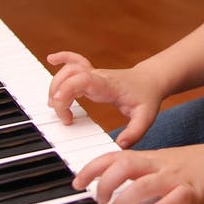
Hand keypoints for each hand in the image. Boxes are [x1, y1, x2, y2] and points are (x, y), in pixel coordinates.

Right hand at [47, 51, 162, 147]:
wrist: (151, 81)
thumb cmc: (147, 98)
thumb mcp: (146, 117)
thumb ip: (134, 132)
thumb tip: (119, 145)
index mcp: (109, 85)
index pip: (83, 80)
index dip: (67, 90)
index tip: (61, 108)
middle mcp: (98, 77)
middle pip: (70, 76)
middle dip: (59, 96)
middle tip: (65, 119)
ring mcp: (94, 74)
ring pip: (69, 70)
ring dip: (56, 86)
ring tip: (57, 107)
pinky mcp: (92, 74)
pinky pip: (75, 61)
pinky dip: (63, 58)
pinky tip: (52, 59)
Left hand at [72, 143, 203, 203]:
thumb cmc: (189, 167)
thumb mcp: (159, 166)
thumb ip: (136, 176)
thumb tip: (109, 192)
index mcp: (148, 159)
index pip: (114, 157)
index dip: (92, 168)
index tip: (76, 182)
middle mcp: (158, 166)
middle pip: (125, 166)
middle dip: (105, 183)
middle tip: (99, 201)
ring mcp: (174, 177)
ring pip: (145, 183)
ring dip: (126, 198)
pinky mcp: (192, 190)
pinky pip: (176, 196)